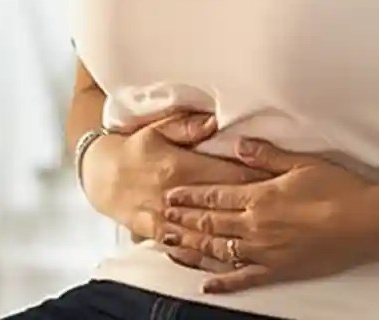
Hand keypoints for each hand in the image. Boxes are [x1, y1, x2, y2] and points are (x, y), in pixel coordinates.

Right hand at [81, 111, 274, 268]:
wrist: (100, 174)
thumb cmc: (133, 148)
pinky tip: (220, 257)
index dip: (253, 178)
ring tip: (258, 238)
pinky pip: (181, 244)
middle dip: (249, 208)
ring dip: (230, 233)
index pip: (225, 174)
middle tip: (278, 212)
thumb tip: (214, 122)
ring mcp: (164, 214)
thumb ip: (186, 126)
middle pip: (220, 203)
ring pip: (204, 228)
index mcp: (180, 165)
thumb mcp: (156, 128)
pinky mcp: (154, 230)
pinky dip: (201, 251)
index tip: (276, 182)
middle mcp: (173, 192)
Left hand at [153, 137, 378, 293]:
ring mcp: (266, 252)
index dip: (189, 196)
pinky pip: (245, 279)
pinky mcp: (280, 271)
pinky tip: (206, 285)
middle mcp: (257, 226)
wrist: (368, 223)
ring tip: (170, 246)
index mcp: (261, 196)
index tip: (169, 195)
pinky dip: (224, 283)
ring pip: (220, 252)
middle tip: (160, 219)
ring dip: (193, 249)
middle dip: (183, 221)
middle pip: (211, 224)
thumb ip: (266, 156)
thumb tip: (238, 146)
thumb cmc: (340, 189)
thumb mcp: (302, 163)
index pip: (215, 196)